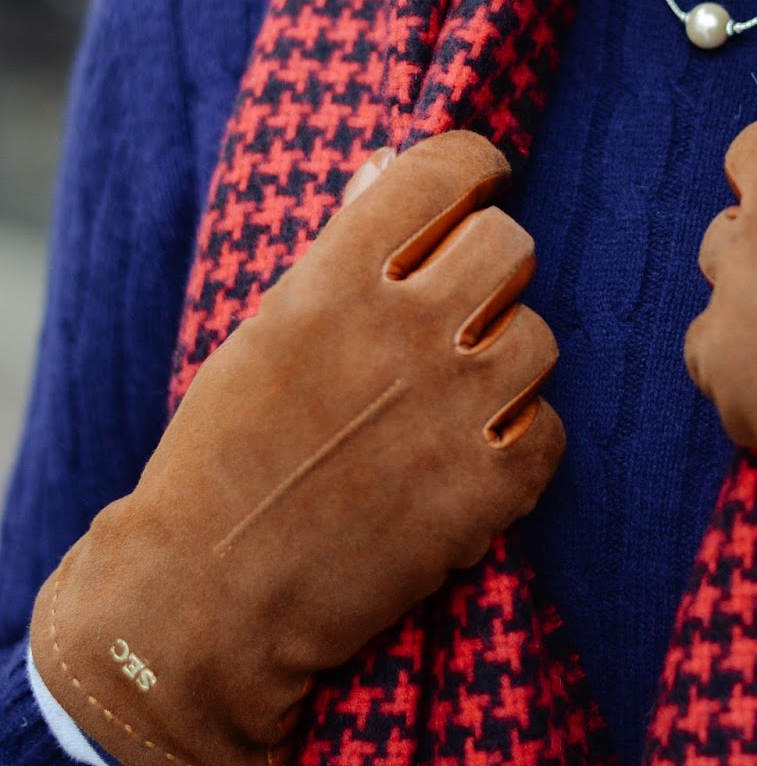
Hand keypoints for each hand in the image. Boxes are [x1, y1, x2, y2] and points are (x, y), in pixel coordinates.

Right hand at [31, 131, 563, 765]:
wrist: (199, 603)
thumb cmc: (227, 453)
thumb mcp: (270, 328)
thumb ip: (343, 243)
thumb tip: (388, 162)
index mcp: (336, 280)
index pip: (446, 171)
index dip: (475, 169)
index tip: (479, 188)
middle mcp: (402, 331)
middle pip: (511, 244)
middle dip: (492, 267)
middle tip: (461, 306)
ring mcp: (450, 410)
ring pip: (540, 337)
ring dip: (506, 362)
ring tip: (455, 396)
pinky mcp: (485, 491)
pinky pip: (549, 429)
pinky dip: (519, 444)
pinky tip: (471, 458)